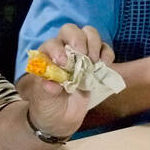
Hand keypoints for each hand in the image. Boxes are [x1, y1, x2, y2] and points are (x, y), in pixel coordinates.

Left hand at [21, 23, 114, 137]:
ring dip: (94, 44)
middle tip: (84, 56)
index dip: (58, 50)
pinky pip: (104, 49)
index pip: (52, 43)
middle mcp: (63, 51)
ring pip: (89, 33)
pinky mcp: (95, 62)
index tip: (64, 63)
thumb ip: (46, 90)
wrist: (61, 120)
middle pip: (71, 30)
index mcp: (46, 57)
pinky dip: (107, 54)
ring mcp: (80, 55)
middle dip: (79, 39)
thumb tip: (51, 83)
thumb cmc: (47, 106)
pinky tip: (104, 65)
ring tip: (94, 63)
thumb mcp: (43, 100)